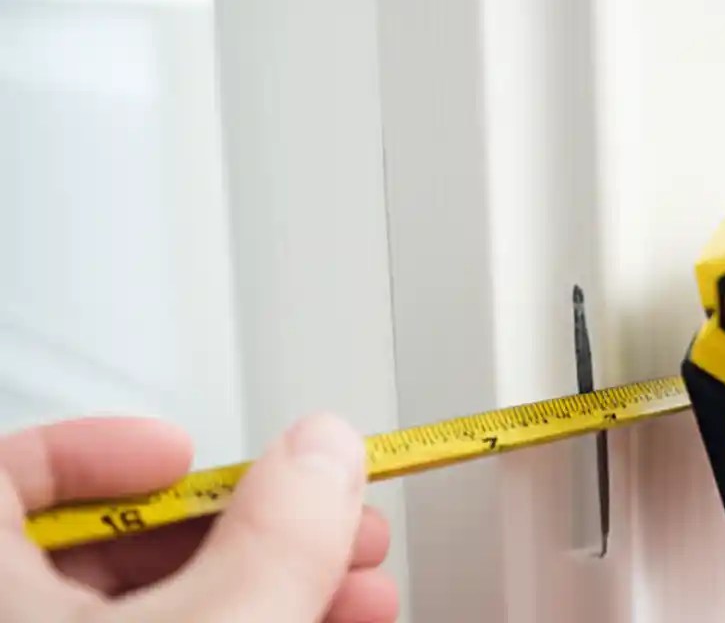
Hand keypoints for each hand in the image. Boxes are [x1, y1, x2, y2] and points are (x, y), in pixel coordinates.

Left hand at [0, 413, 398, 621]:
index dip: (98, 449)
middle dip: (246, 529)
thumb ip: (272, 538)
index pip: (10, 473)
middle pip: (109, 548)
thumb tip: (323, 450)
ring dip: (271, 584)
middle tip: (324, 523)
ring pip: (156, 611)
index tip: (183, 456)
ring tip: (358, 588)